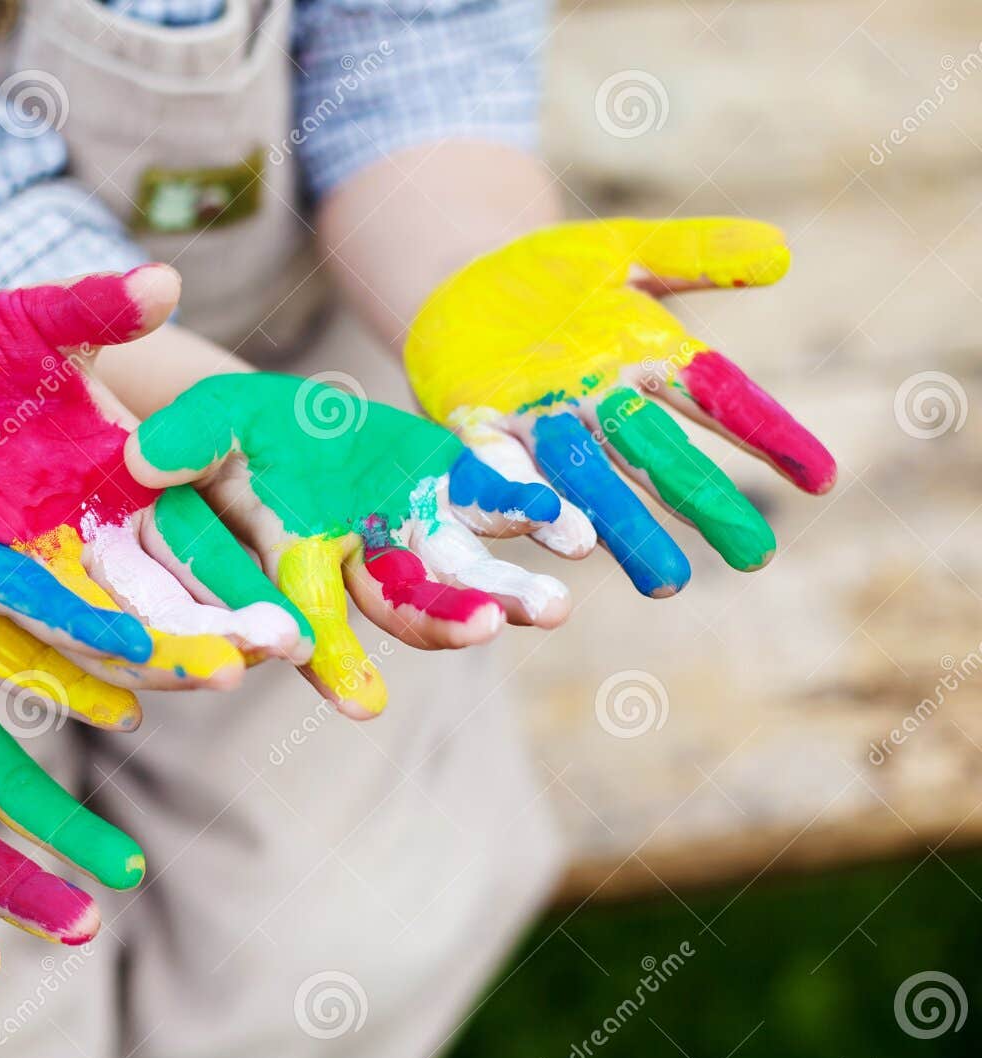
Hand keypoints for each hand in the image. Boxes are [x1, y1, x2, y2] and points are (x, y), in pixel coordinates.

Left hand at [0, 266, 308, 691]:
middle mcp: (90, 528)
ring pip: (111, 618)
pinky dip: (80, 644)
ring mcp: (37, 555)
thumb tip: (167, 278)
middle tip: (283, 651)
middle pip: (168, 589)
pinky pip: (35, 618)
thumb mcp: (34, 322)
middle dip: (223, 622)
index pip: (197, 529)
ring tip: (221, 674)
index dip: (246, 562)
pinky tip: (126, 669)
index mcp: (123, 474)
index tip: (302, 589)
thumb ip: (96, 307)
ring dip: (166, 648)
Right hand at [126, 373, 570, 718]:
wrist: (289, 418)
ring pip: (457, 572)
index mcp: (293, 565)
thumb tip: (144, 464)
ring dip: (503, 592)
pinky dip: (532, 514)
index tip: (363, 701)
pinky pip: (491, 500)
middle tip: (482, 628)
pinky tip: (570, 532)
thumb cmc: (235, 432)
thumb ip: (186, 441)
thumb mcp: (209, 422)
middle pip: (400, 606)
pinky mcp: (450, 481)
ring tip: (552, 609)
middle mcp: (358, 561)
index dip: (330, 659)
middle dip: (440, 621)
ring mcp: (409, 526)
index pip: (308, 621)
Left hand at [404, 217, 836, 596]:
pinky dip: (525, 498)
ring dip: (626, 532)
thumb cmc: (554, 273)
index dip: (768, 434)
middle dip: (707, 506)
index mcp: (646, 358)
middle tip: (756, 557)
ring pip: (589, 482)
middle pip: (662, 458)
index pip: (718, 397)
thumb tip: (781, 255)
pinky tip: (563, 539)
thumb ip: (695, 253)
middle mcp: (597, 403)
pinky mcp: (474, 425)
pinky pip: (496, 466)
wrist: (457, 276)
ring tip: (667, 584)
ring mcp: (538, 421)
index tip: (824, 479)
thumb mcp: (624, 249)